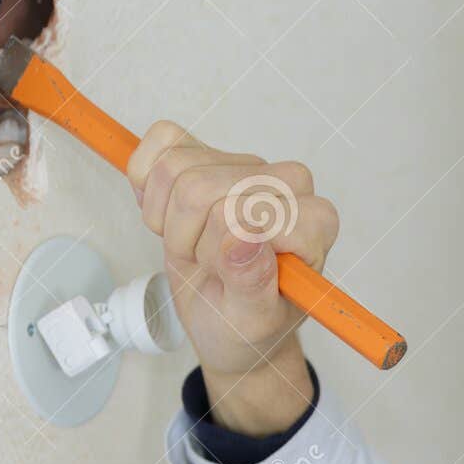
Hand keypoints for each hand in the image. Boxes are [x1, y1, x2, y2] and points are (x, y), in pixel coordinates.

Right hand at [125, 122, 339, 433]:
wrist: (226, 321)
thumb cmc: (247, 323)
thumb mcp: (252, 321)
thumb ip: (253, 283)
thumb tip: (243, 238)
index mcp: (315, 222)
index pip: (241, 212)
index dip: (217, 253)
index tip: (228, 279)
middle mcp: (290, 184)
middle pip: (201, 187)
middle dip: (188, 237)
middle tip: (206, 266)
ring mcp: (250, 163)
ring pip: (177, 167)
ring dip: (167, 218)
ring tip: (192, 247)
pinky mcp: (210, 151)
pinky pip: (162, 140)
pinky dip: (148, 184)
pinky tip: (168, 215)